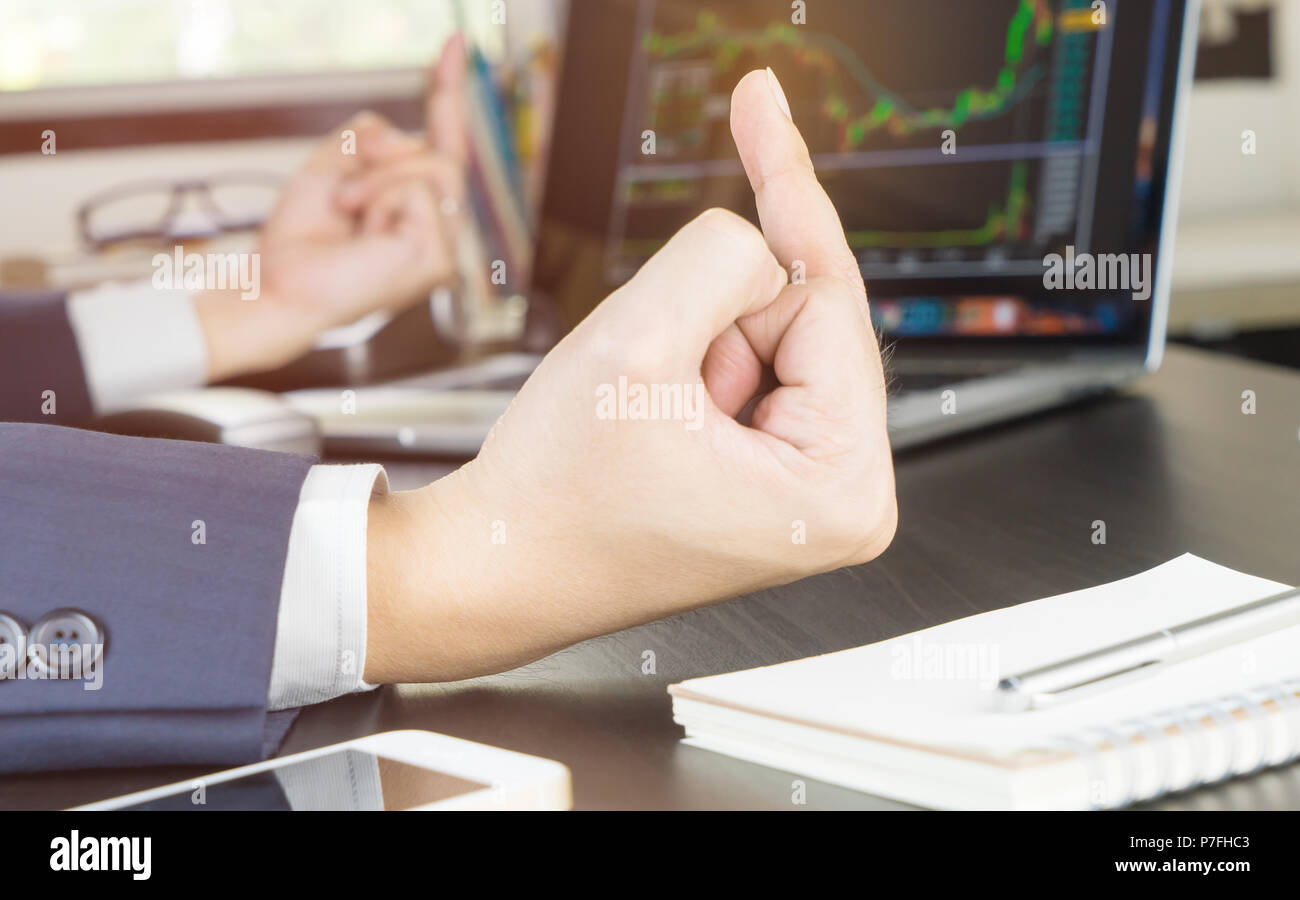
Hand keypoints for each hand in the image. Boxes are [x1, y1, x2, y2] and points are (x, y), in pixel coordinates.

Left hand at [195, 35, 468, 379]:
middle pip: (439, 151)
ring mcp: (444, 247)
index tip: (457, 44)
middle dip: (384, 155)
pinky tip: (366, 234)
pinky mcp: (438, 260)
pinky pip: (420, 193)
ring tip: (350, 213)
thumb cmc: (303, 241)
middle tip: (343, 193)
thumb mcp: (331, 166)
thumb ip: (369, 137)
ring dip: (377, 180)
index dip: (449, 91)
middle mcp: (439, 227)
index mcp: (417, 208)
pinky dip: (382, 200)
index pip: (443, 142)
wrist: (280, 284)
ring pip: (434, 167)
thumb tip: (404, 138)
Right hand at [365, 68, 895, 682]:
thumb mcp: (635, 347)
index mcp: (843, 487)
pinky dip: (694, 365)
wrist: (499, 569)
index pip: (825, 302)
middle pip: (804, 323)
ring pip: (770, 342)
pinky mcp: (776, 482)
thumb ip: (718, 255)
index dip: (774, 213)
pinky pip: (751, 373)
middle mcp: (848, 499)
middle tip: (644, 374)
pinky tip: (647, 417)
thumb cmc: (555, 500)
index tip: (763, 106)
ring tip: (637, 415)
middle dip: (715, 318)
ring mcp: (812, 494)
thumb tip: (758, 239)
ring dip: (694, 347)